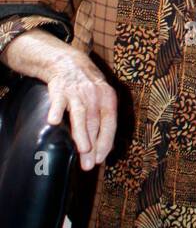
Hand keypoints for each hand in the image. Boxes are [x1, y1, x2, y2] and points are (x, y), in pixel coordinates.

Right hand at [45, 53, 116, 171]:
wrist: (68, 62)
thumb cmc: (86, 87)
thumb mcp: (100, 98)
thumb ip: (102, 120)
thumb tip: (104, 149)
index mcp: (108, 98)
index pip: (110, 123)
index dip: (105, 141)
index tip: (100, 159)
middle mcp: (95, 95)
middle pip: (95, 123)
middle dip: (92, 145)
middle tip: (88, 165)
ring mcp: (77, 92)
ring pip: (81, 114)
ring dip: (81, 132)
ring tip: (83, 149)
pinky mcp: (60, 89)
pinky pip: (58, 101)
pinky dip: (56, 110)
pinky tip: (53, 122)